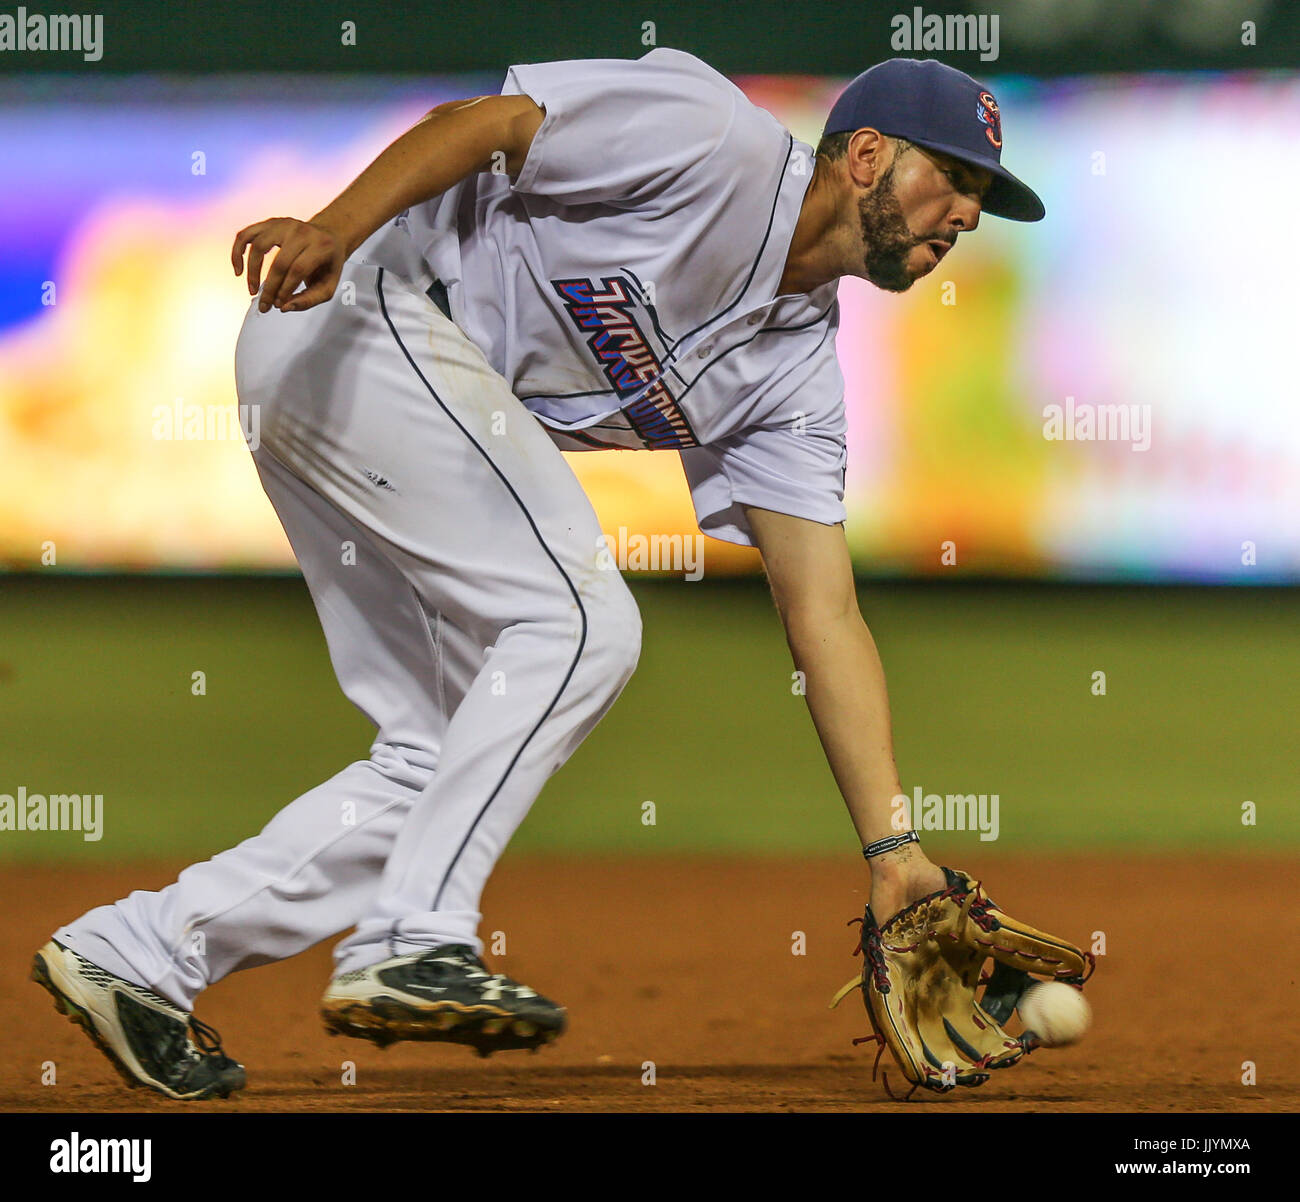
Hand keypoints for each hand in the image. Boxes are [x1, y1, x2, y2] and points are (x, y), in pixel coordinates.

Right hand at [231, 217, 347, 313]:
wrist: (329, 236)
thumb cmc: (327, 265)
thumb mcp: (328, 285)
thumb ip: (310, 300)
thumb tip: (284, 308)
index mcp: (320, 245)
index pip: (298, 270)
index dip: (286, 290)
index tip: (278, 305)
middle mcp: (301, 231)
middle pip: (279, 262)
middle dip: (269, 288)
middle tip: (264, 306)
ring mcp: (283, 224)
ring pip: (258, 246)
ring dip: (252, 271)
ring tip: (252, 290)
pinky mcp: (269, 223)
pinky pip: (246, 235)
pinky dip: (237, 251)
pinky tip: (238, 270)